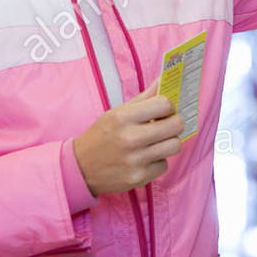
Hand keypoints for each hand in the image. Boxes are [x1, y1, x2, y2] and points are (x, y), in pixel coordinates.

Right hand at [72, 80, 183, 195]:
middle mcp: (130, 138)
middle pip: (176, 125)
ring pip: (175, 146)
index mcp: (123, 117)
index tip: (164, 110)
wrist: (81, 168)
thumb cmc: (102, 136)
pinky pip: (164, 165)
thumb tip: (165, 80)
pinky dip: (158, 162)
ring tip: (156, 142)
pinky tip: (145, 159)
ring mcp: (136, 160)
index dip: (168, 106)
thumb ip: (144, 98)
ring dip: (168, 143)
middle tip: (165, 125)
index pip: (164, 103)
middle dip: (174, 123)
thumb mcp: (117, 112)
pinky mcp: (139, 177)